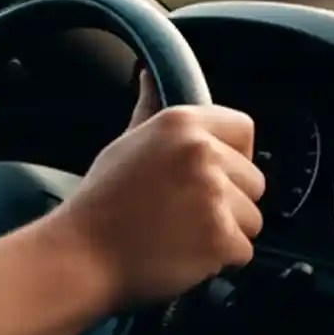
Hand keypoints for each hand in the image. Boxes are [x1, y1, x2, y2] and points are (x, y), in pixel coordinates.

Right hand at [43, 69, 264, 306]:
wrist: (79, 256)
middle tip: (188, 213)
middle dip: (231, 201)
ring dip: (226, 233)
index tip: (218, 174)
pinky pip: (243, 250)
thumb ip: (150, 108)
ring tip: (183, 234)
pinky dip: (220, 260)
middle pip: (254, 179)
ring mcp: (212, 195)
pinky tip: (185, 254)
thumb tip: (149, 74)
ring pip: (252, 217)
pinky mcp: (218, 236)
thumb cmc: (101, 203)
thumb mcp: (126, 143)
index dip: (236, 156)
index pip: (244, 129)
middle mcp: (201, 152)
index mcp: (182, 124)